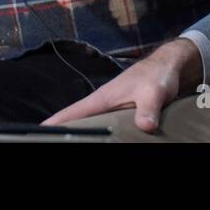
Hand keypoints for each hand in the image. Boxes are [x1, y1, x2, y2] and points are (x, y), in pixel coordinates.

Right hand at [42, 38, 202, 131]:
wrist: (170, 67)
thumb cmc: (157, 75)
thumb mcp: (154, 92)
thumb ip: (148, 108)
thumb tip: (144, 126)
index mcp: (103, 98)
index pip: (73, 111)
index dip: (56, 121)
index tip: (40, 130)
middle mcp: (104, 105)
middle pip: (78, 121)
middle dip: (64, 131)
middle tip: (52, 141)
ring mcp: (112, 110)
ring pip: (92, 125)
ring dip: (82, 134)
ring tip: (68, 142)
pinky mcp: (122, 115)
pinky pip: (106, 128)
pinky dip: (100, 135)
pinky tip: (96, 142)